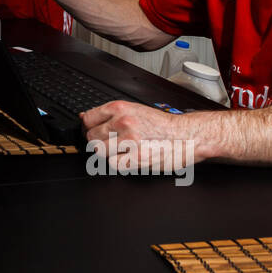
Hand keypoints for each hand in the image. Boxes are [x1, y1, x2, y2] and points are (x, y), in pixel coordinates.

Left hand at [80, 101, 199, 171]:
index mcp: (121, 108)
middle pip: (91, 137)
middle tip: (110, 143)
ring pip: (100, 151)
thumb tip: (85, 117)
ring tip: (122, 150)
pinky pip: (113, 164)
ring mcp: (129, 140)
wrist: (186, 136)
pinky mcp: (136, 157)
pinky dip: (118, 163)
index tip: (91, 131)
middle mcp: (123, 122)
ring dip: (108, 153)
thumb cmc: (163, 125)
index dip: (88, 127)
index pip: (88, 118)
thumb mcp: (136, 110)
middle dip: (97, 141)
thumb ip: (111, 114)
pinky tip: (128, 158)